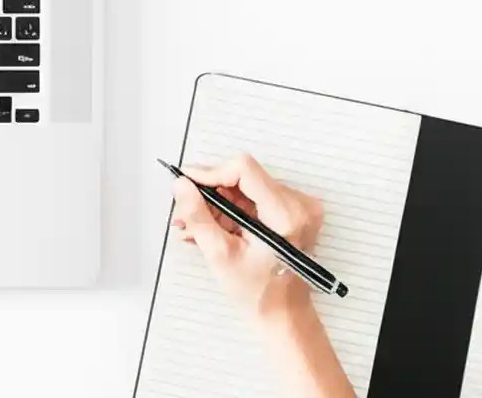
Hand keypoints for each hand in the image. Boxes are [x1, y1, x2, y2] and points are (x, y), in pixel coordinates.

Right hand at [170, 152, 324, 321]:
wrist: (284, 313)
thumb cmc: (260, 293)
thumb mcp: (220, 254)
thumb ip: (198, 216)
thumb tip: (182, 186)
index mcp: (286, 215)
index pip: (244, 170)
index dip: (210, 173)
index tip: (188, 182)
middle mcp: (299, 206)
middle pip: (243, 177)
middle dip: (210, 193)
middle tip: (186, 209)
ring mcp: (298, 208)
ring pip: (245, 187)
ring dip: (217, 203)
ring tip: (196, 224)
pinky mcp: (292, 212)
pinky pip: (254, 197)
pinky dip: (231, 209)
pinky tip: (214, 226)